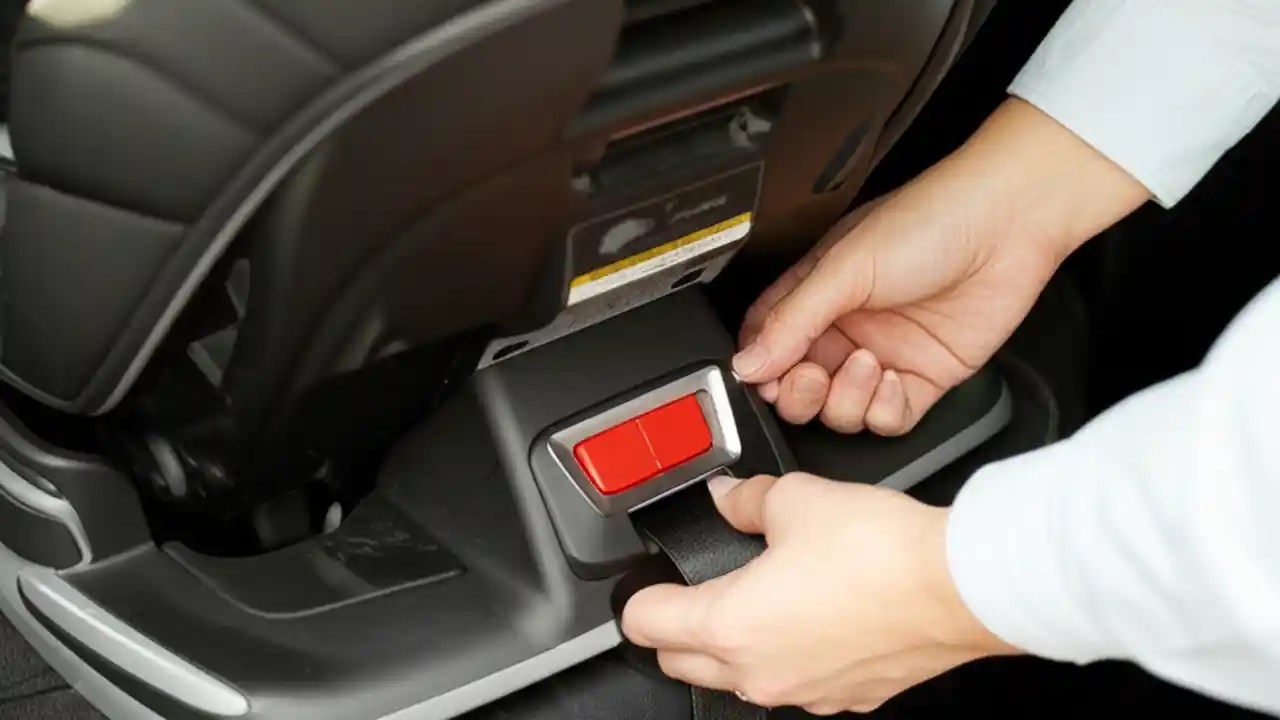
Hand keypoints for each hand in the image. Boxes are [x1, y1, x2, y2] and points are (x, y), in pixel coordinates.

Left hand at [621, 473, 1018, 713]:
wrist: (959, 587)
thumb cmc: (881, 551)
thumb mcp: (796, 499)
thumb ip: (748, 500)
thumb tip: (732, 498)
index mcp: (729, 625)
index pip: (646, 624)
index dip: (641, 595)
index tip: (649, 581)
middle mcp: (760, 672)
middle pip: (682, 663)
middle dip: (676, 630)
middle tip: (691, 590)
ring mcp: (805, 692)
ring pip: (740, 679)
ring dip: (734, 646)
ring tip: (760, 597)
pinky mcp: (847, 697)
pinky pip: (795, 682)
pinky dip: (789, 654)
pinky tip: (813, 615)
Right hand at [735, 98, 1149, 433]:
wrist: (1009, 222)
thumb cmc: (931, 221)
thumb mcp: (844, 267)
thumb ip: (791, 320)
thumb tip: (748, 363)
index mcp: (815, 294)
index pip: (767, 345)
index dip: (760, 369)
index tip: (763, 377)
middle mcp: (846, 328)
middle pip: (799, 389)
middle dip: (799, 394)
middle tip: (811, 375)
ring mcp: (885, 356)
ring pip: (842, 411)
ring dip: (846, 399)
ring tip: (866, 362)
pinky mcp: (925, 378)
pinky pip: (890, 419)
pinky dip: (885, 411)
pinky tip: (895, 380)